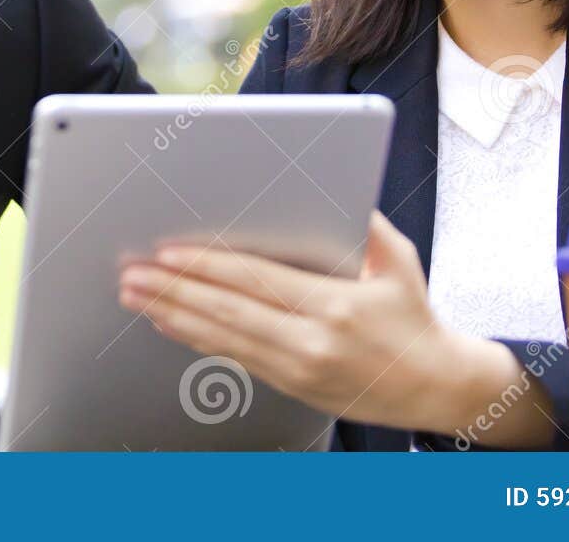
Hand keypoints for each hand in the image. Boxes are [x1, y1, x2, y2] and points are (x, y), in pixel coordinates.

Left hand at [117, 211, 511, 436]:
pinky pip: (233, 358)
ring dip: (173, 315)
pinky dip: (196, 338)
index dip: (208, 267)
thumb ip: (363, 223)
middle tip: (133, 274)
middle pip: (228, 312)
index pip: (257, 281)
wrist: (435, 387)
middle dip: (175, 291)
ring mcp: (298, 369)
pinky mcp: (290, 385)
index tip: (168, 254)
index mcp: (336, 306)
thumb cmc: (414, 317)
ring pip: (222, 339)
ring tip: (136, 295)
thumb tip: (330, 182)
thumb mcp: (399, 261)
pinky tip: (169, 322)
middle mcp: (312, 342)